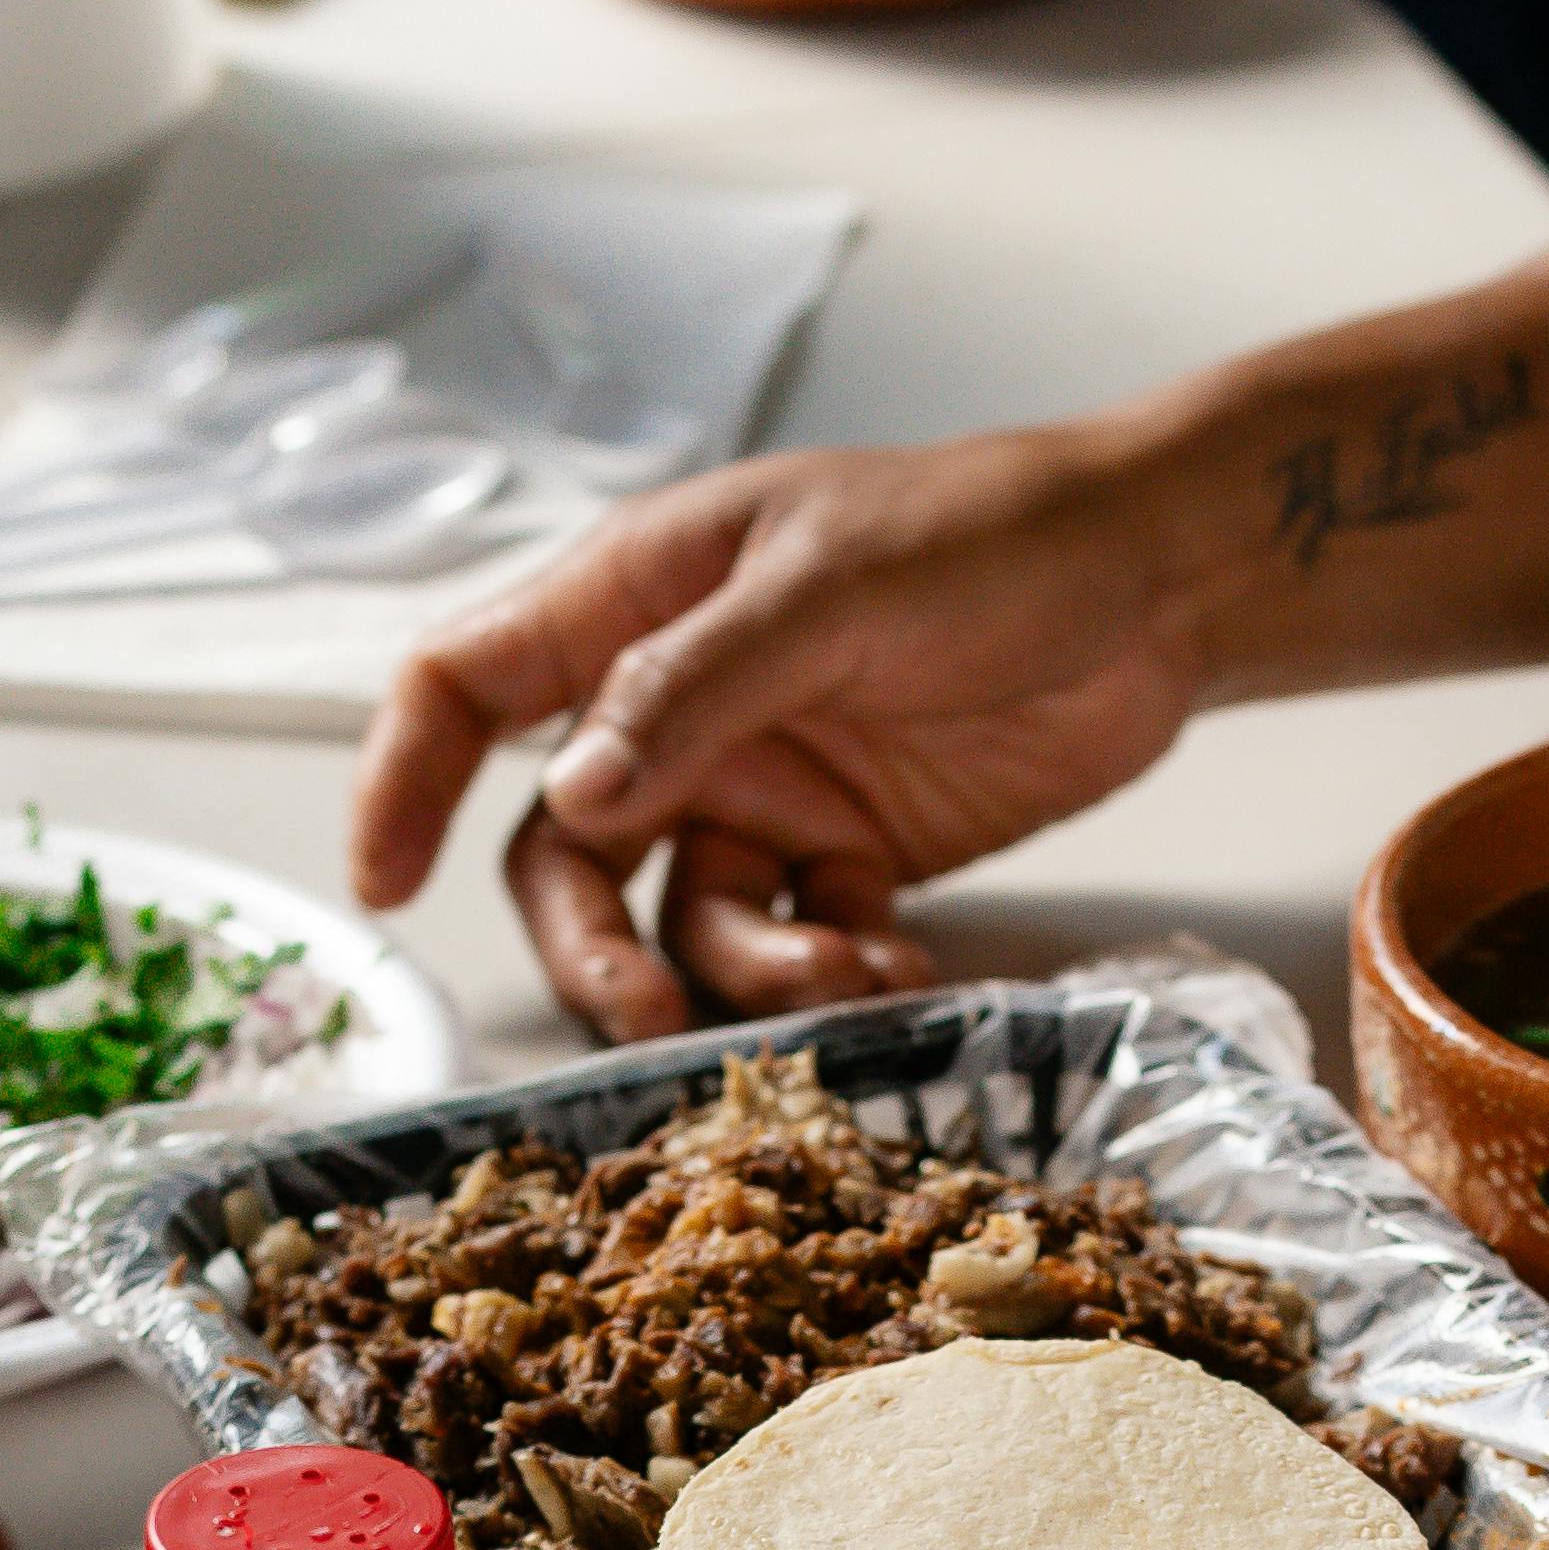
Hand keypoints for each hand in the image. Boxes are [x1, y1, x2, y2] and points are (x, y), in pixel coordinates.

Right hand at [350, 422, 1219, 1038]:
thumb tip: (569, 798)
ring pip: (680, 920)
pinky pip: (793, 942)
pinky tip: (900, 965)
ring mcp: (760, 784)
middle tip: (648, 1015)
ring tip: (844, 971)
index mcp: (636, 599)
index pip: (466, 685)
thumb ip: (693, 689)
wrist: (1165, 583)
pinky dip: (832, 972)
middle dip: (594, 947)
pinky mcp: (845, 852)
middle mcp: (675, 704)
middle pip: (564, 853)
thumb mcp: (833, 587)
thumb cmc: (995, 534)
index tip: (383, 887)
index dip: (402, 780)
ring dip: (744, 972)